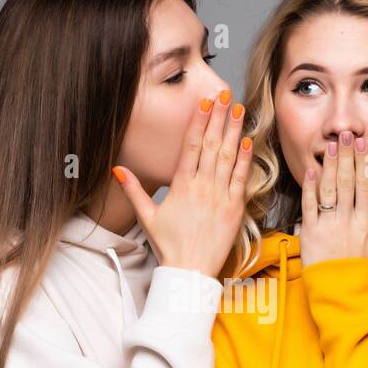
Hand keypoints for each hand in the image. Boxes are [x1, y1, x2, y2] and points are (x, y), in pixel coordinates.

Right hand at [112, 92, 250, 278]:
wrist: (190, 272)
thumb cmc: (170, 246)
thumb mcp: (147, 217)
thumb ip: (134, 190)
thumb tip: (117, 169)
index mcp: (181, 186)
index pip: (191, 147)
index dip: (199, 122)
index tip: (205, 103)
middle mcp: (201, 188)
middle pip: (211, 145)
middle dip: (219, 118)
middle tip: (225, 95)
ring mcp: (220, 197)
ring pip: (228, 157)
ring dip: (235, 131)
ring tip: (240, 109)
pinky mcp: (234, 209)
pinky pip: (242, 179)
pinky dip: (246, 159)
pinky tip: (249, 140)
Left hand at [298, 129, 367, 268]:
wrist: (342, 292)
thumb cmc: (364, 270)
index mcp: (366, 221)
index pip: (364, 185)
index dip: (362, 162)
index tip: (362, 144)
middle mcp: (348, 220)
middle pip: (346, 181)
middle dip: (346, 156)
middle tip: (345, 135)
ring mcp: (328, 225)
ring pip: (328, 189)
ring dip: (328, 165)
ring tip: (329, 145)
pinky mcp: (310, 233)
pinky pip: (309, 206)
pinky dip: (310, 187)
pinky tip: (311, 170)